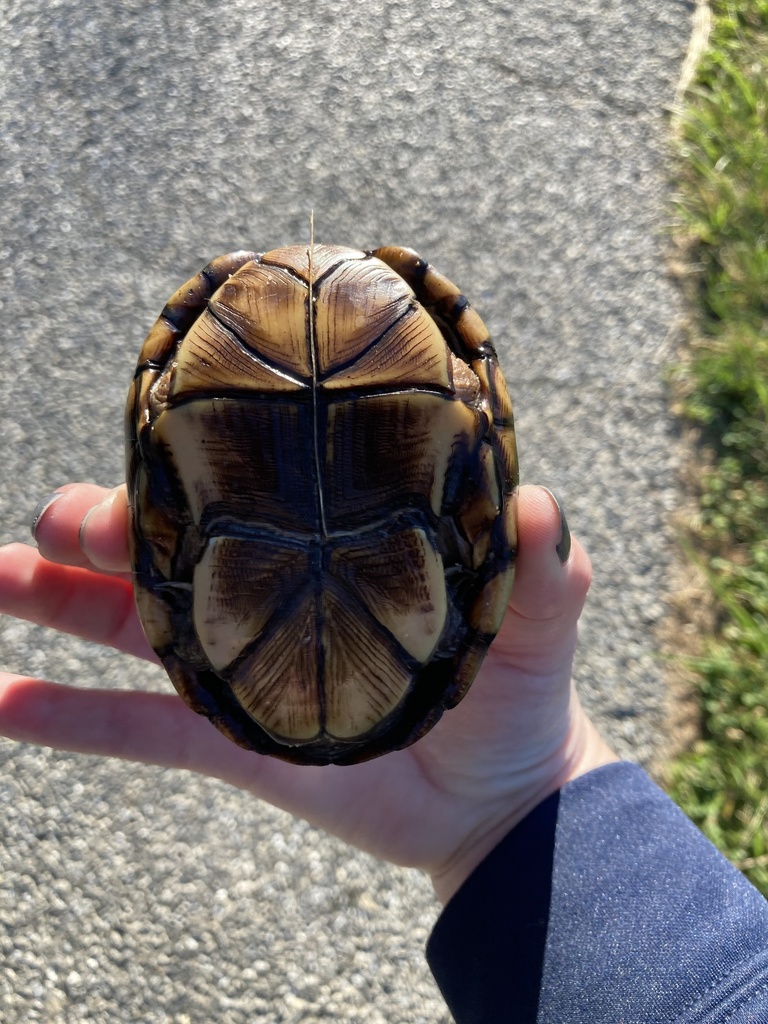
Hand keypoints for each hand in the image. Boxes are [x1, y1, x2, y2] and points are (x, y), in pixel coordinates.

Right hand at [0, 483, 615, 901]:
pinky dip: (69, 718)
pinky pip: (138, 728)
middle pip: (178, 549)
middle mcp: (277, 592)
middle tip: (61, 515)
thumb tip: (541, 505)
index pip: (262, 491)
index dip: (210, 458)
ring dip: (60, 599)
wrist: (496, 801)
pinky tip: (4, 701)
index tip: (159, 422)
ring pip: (135, 625)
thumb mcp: (539, 629)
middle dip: (112, 526)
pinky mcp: (231, 742)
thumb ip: (548, 571)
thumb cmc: (518, 697)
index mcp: (336, 548)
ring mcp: (245, 665)